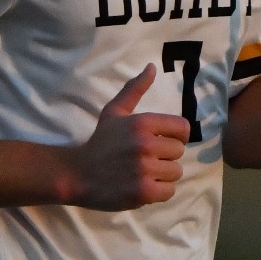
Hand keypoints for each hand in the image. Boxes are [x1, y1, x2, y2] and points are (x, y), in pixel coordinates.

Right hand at [65, 66, 188, 209]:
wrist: (77, 174)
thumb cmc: (100, 143)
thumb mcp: (114, 112)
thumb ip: (134, 89)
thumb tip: (152, 67)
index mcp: (143, 122)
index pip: (183, 128)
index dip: (175, 136)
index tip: (162, 142)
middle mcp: (145, 144)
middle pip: (179, 152)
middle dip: (165, 157)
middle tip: (146, 160)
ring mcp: (144, 169)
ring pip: (176, 172)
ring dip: (163, 175)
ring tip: (144, 174)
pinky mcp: (143, 192)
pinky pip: (169, 191)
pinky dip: (159, 192)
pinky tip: (144, 186)